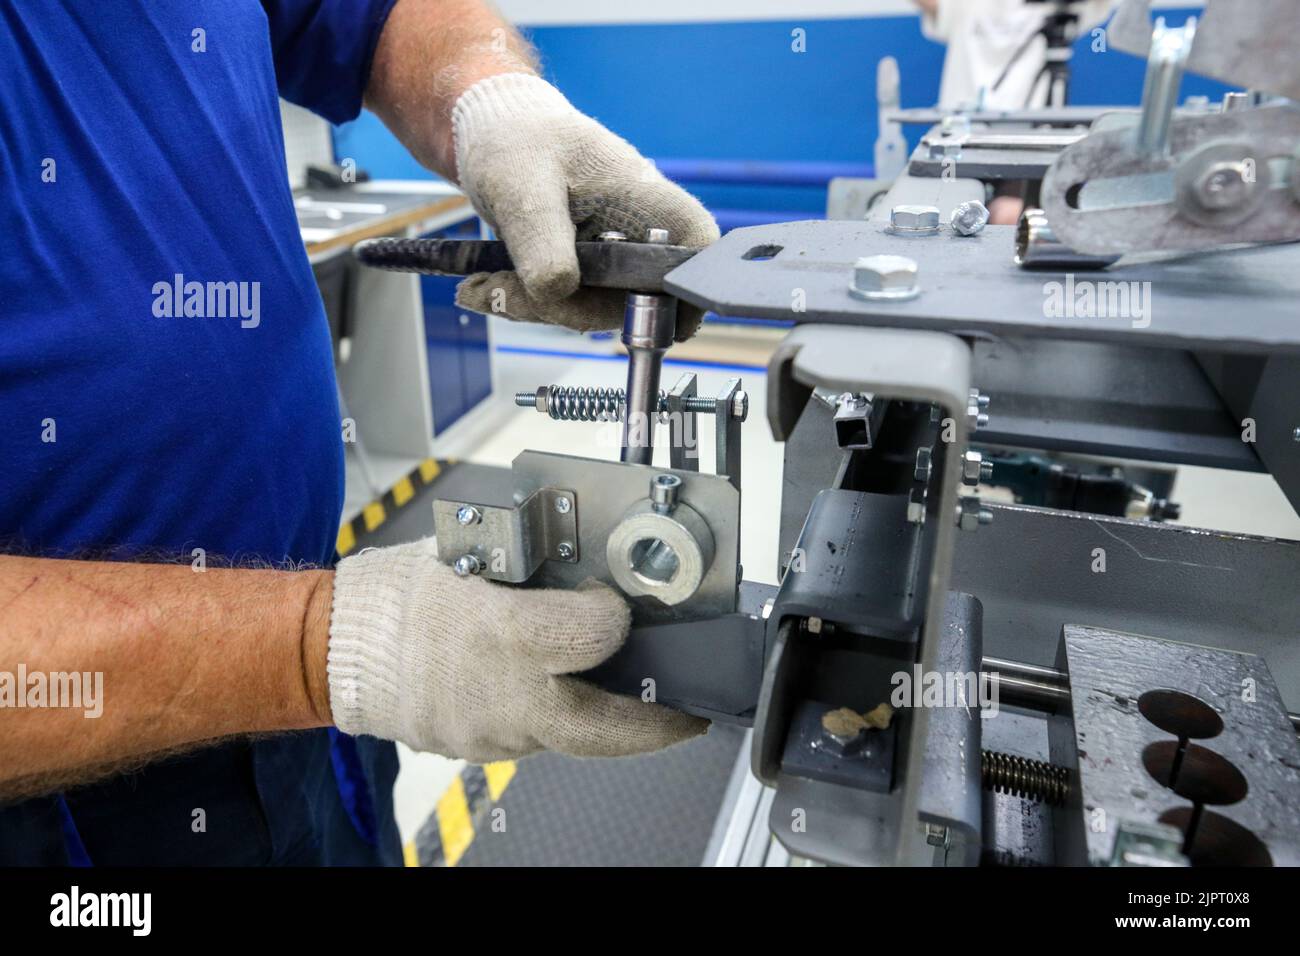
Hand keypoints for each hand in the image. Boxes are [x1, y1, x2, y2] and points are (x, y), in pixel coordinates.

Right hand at [325, 538, 707, 761]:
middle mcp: (502, 692)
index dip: (618, 616)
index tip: (617, 605)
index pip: (597, 635)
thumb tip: (591, 565)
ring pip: (572, 738)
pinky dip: (560, 718)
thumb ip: (538, 568)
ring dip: (607, 721)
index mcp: (502, 631)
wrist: (336, 647)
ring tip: (635, 700)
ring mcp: (491, 731)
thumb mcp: (473, 556)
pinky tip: (567, 695)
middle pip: (605, 729)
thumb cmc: (402, 593)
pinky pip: (536, 737)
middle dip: (659, 727)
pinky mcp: (479, 747)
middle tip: (689, 716)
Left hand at [449, 73, 719, 339]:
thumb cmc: (519, 141)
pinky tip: (483, 284)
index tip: (656, 322)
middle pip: (632, 301)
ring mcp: (611, 256)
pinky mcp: (583, 270)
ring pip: (590, 309)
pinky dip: (523, 300)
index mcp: (647, 202)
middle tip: (499, 290)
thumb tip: (558, 292)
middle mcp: (637, 233)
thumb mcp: (523, 189)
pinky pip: (564, 302)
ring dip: (533, 306)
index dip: (687, 294)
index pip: (695, 253)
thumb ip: (542, 244)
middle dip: (566, 308)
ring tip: (482, 283)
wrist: (493, 133)